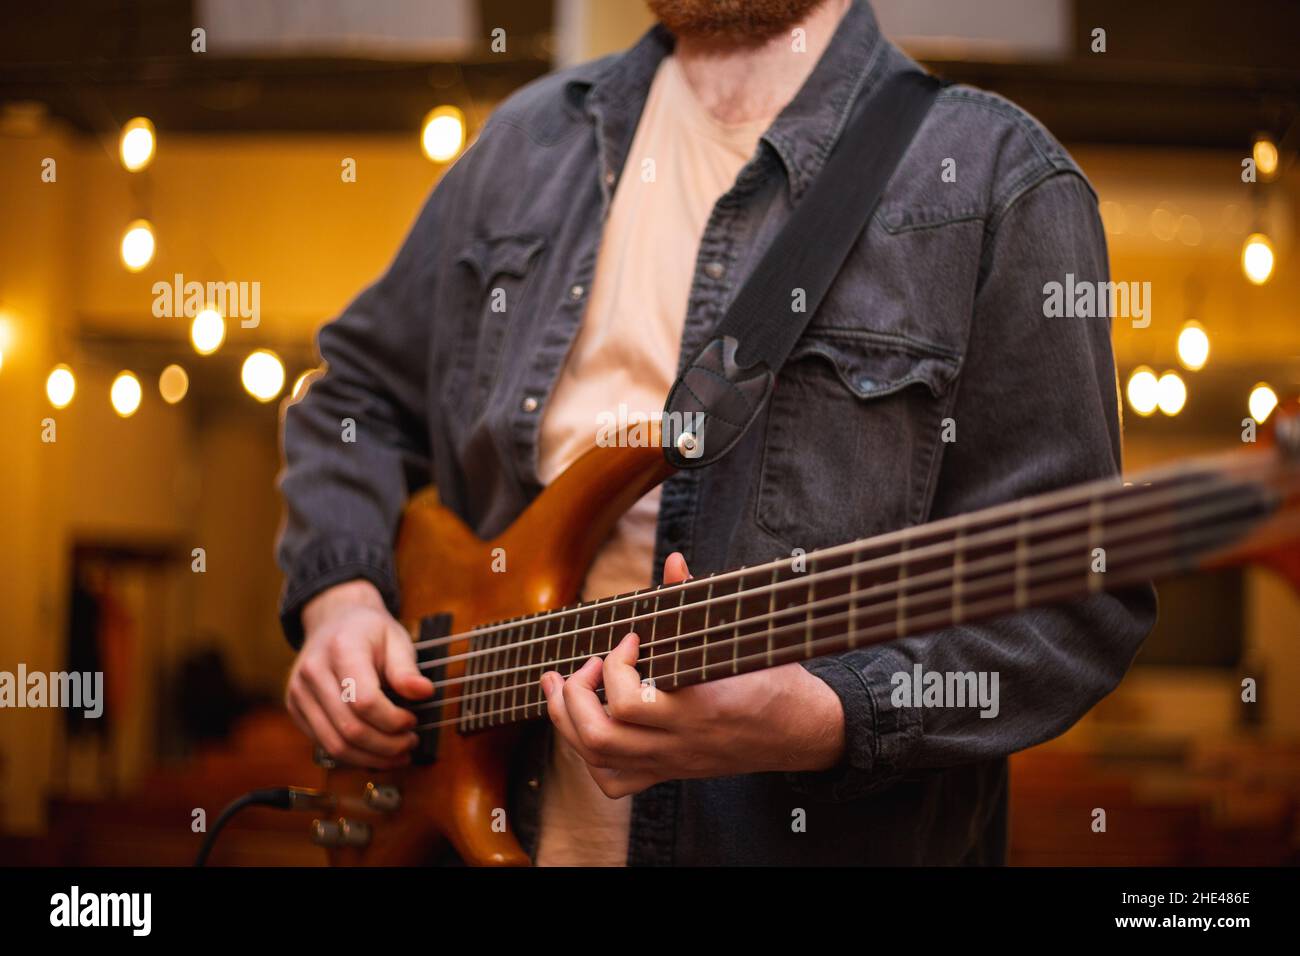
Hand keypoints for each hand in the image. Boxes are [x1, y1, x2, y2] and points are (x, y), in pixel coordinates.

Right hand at [285, 579, 433, 767]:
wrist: (333, 620)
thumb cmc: (368, 631)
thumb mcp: (396, 639)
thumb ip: (406, 669)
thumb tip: (424, 693)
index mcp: (341, 649)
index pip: (364, 701)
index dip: (392, 720)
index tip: (412, 721)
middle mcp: (313, 671)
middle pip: (349, 728)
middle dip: (386, 745)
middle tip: (410, 743)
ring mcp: (299, 692)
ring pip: (334, 745)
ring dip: (370, 758)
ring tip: (397, 754)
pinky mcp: (296, 708)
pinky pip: (323, 744)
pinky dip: (353, 755)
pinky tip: (375, 751)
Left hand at [539, 553, 844, 797]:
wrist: (804, 731)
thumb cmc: (776, 680)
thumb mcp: (742, 636)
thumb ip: (696, 600)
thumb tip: (674, 561)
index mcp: (697, 709)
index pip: (629, 702)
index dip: (616, 664)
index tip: (632, 636)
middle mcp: (678, 742)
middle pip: (599, 736)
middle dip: (575, 696)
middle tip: (586, 664)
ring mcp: (671, 761)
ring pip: (597, 760)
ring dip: (568, 721)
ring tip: (564, 686)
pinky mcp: (669, 772)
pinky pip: (613, 782)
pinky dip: (587, 755)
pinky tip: (587, 722)